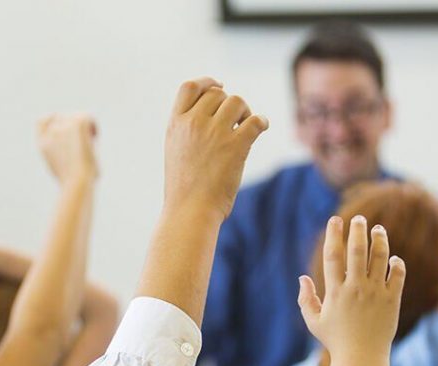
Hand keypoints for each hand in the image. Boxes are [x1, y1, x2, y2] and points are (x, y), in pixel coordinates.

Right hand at [37, 114, 97, 184]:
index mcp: (43, 144)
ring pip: (76, 116)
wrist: (76, 182)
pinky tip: (94, 137)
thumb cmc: (73, 183)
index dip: (53, 120)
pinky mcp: (77, 124)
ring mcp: (63, 127)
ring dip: (85, 127)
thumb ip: (62, 155)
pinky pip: (88, 117)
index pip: (42, 121)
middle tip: (84, 142)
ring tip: (90, 141)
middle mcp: (51, 133)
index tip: (65, 127)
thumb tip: (77, 148)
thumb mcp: (62, 169)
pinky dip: (93, 126)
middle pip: (63, 118)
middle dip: (74, 127)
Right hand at [163, 78, 268, 222]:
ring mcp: (214, 133)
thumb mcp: (175, 151)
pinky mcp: (235, 146)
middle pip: (217, 94)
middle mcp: (193, 124)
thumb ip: (187, 130)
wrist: (189, 212)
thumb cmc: (184, 189)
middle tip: (236, 120)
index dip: (207, 82)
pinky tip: (262, 127)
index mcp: (175, 124)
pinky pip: (255, 120)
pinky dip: (262, 121)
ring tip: (245, 127)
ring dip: (245, 111)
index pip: (190, 87)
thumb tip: (210, 112)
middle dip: (229, 103)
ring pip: (237, 101)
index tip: (219, 86)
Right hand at [298, 216, 405, 361]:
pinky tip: (392, 258)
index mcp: (335, 291)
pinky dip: (396, 263)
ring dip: (379, 240)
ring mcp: (375, 293)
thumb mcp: (314, 321)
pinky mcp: (391, 300)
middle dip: (358, 230)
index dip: (334, 235)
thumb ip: (306, 299)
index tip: (335, 220)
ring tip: (378, 230)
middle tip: (359, 218)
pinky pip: (397, 275)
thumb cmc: (336, 341)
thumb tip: (302, 278)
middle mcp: (356, 288)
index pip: (333, 255)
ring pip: (380, 258)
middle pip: (358, 251)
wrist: (362, 359)